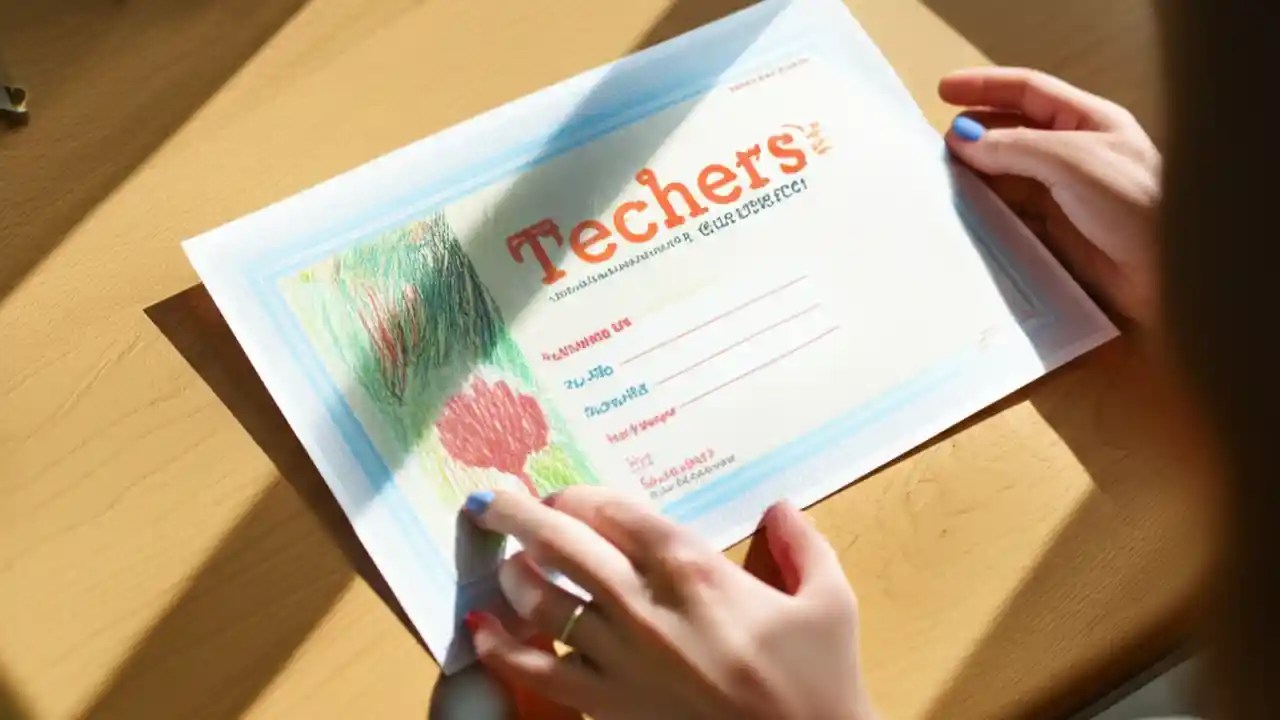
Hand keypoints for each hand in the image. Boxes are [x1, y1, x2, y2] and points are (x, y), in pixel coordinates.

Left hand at [463, 487, 875, 719]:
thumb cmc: (819, 678)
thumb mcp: (830, 600)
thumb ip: (802, 544)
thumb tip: (779, 507)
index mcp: (694, 570)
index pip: (616, 513)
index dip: (579, 495)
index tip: (563, 492)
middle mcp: (645, 605)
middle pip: (564, 544)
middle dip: (520, 514)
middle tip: (492, 499)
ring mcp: (621, 657)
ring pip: (543, 601)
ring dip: (514, 572)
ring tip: (505, 559)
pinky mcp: (609, 703)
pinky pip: (540, 672)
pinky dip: (501, 649)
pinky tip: (478, 629)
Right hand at [939, 67, 1161, 326]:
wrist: (1170, 272)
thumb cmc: (1133, 204)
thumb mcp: (1073, 160)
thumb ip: (1015, 147)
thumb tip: (962, 140)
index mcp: (1087, 121)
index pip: (1028, 92)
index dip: (984, 88)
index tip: (942, 91)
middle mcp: (1073, 153)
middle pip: (1012, 133)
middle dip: (973, 134)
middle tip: (934, 146)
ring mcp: (1063, 195)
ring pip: (1006, 176)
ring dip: (974, 176)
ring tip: (938, 180)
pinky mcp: (1054, 234)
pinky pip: (1009, 216)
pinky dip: (983, 212)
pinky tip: (961, 214)